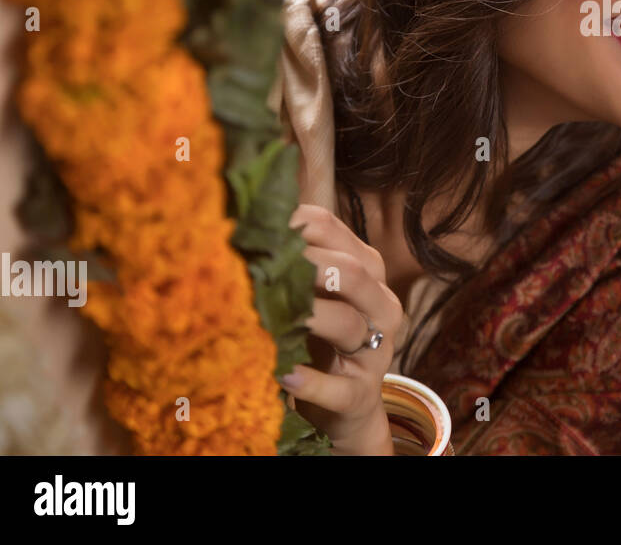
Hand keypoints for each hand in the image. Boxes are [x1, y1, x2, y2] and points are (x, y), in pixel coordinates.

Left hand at [280, 203, 403, 454]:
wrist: (347, 403)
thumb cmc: (322, 337)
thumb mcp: (317, 294)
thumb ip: (295, 261)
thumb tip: (240, 217)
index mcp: (368, 272)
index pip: (337, 232)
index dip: (299, 224)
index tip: (257, 224)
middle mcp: (381, 306)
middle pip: (353, 274)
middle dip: (308, 265)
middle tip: (262, 264)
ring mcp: (376, 351)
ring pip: (350, 326)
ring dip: (310, 318)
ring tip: (272, 316)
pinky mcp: (360, 395)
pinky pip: (341, 388)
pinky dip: (312, 382)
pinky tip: (285, 375)